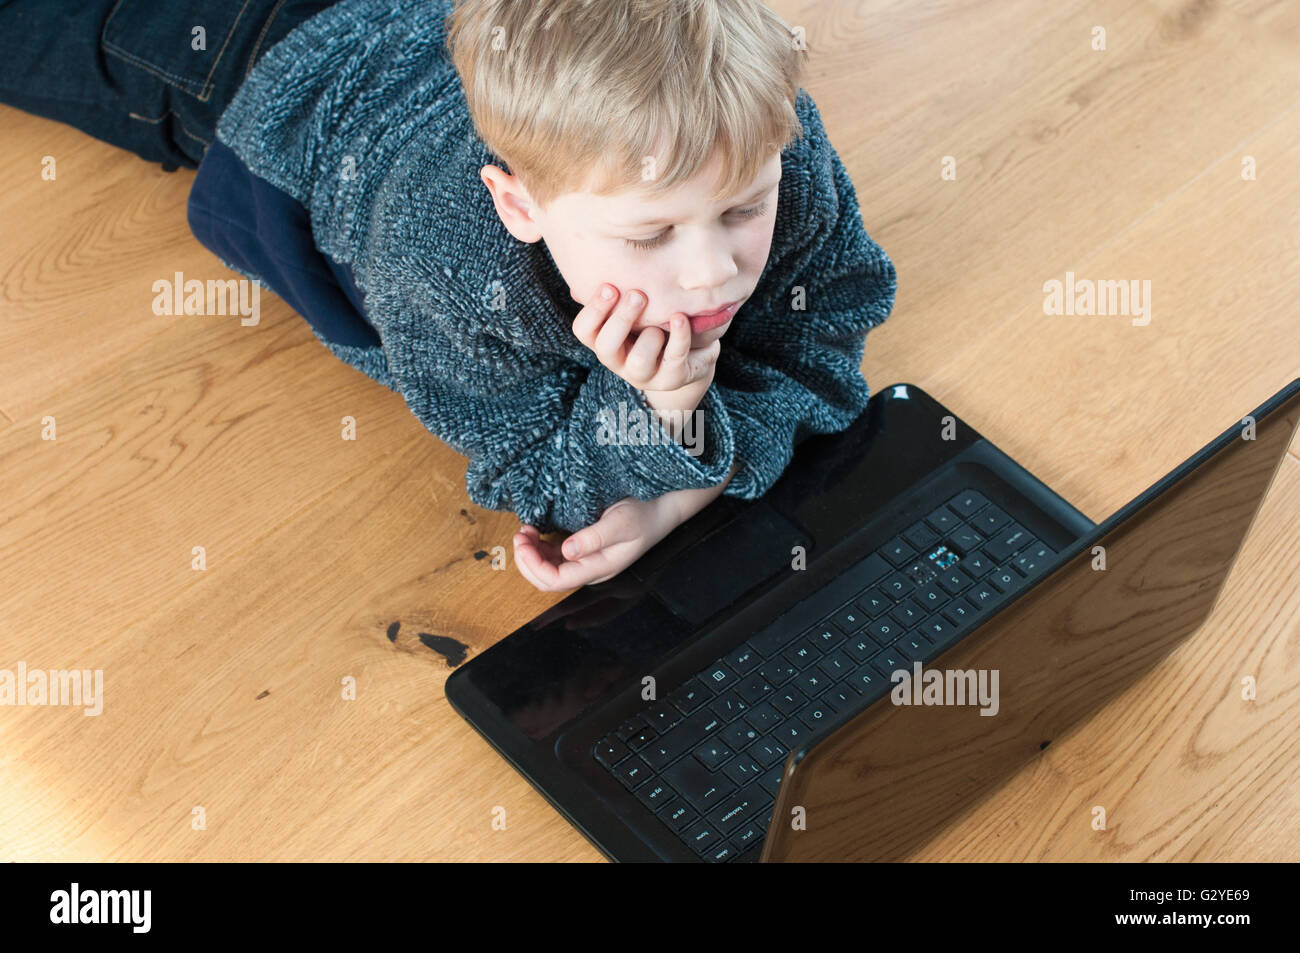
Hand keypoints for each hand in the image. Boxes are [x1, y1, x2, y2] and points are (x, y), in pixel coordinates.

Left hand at [512, 494, 679, 591]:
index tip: (523, 542)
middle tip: (519, 535)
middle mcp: (590, 570)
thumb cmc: (644, 514)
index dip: (533, 566)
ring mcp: (586, 561)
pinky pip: (555, 557)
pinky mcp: (584, 549)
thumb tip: (567, 551)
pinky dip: (540, 548)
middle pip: (547, 580)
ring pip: (548, 569)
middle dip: (527, 561)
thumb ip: (594, 537)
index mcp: (598, 568)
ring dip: (531, 555)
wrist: (660, 508)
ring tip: (525, 531)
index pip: (556, 581)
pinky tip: (536, 532)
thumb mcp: (621, 522)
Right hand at [571, 283, 719, 393]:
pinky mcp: (671, 379)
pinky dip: (679, 335)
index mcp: (604, 339)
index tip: (610, 286)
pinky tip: (680, 317)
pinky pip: (673, 357)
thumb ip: (619, 294)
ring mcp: (644, 374)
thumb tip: (582, 284)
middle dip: (621, 319)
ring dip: (651, 334)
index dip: (593, 309)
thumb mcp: (639, 306)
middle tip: (638, 295)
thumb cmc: (658, 319)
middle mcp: (618, 361)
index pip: (583, 330)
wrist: (694, 348)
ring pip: (638, 360)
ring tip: (668, 315)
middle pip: (605, 347)